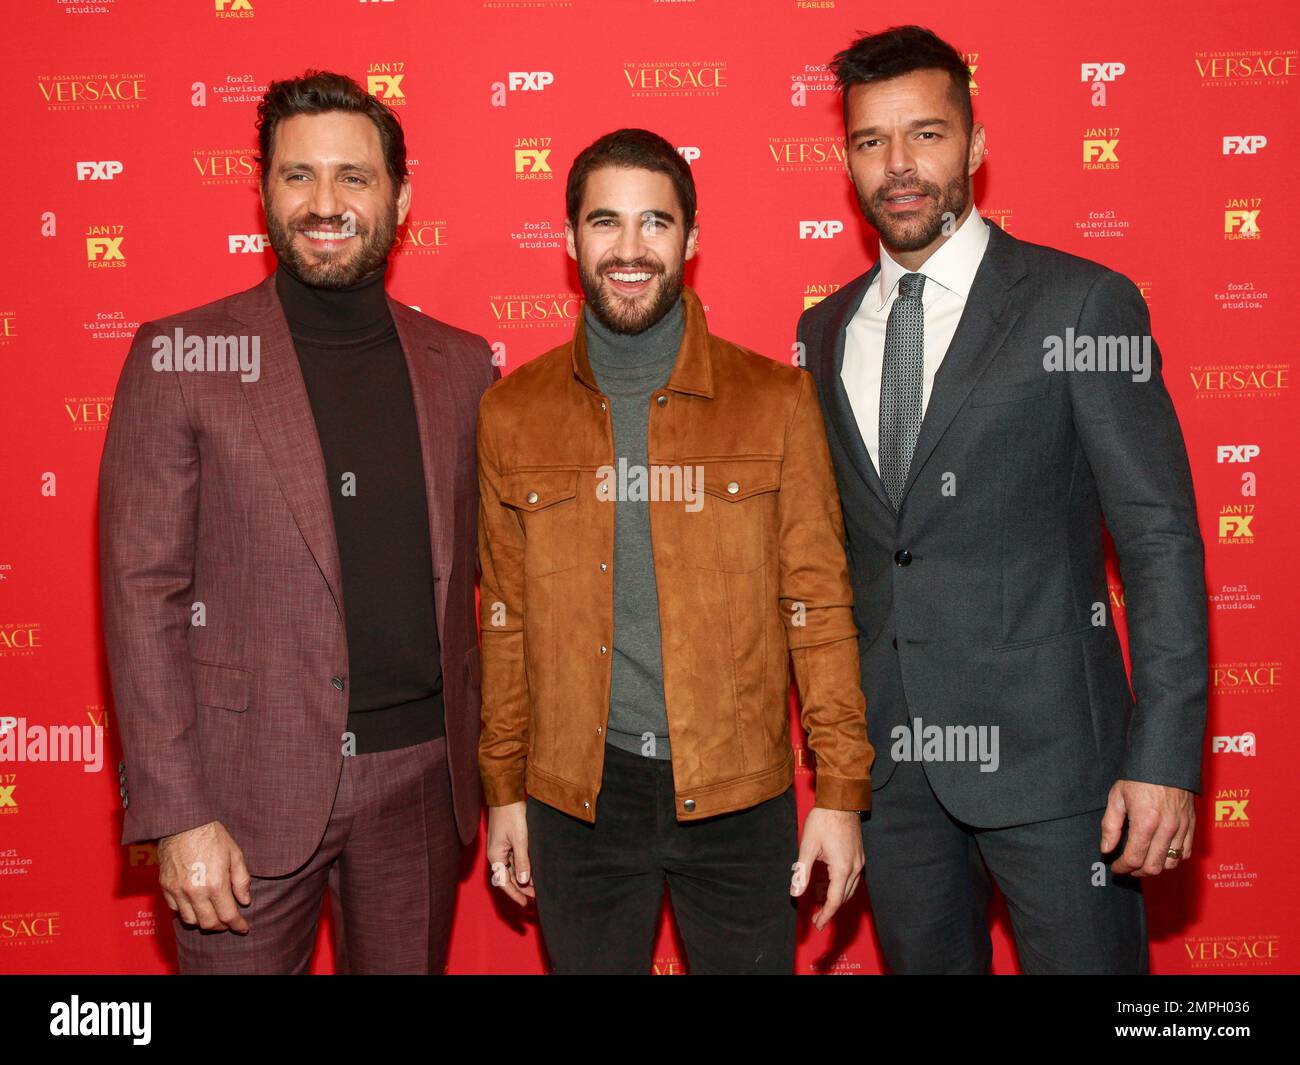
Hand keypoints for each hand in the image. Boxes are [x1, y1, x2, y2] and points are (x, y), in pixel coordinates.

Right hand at [157, 820, 250, 931]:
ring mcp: (178, 891)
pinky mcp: (165, 887)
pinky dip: (186, 912)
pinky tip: (195, 905)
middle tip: (229, 922)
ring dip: (203, 922)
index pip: (228, 916)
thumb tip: (244, 901)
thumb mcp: (235, 854)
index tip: (243, 928)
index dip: (237, 925)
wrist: (183, 822)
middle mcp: (195, 892)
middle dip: (222, 927)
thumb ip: (241, 880)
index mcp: (215, 884)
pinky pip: (175, 910)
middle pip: (208, 923)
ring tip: (212, 914)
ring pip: (190, 921)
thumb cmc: (212, 835)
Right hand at [486, 801, 534, 905]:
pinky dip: (523, 867)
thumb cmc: (511, 815)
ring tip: (538, 886)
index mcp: (496, 856)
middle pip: (509, 878)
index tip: (525, 904)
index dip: (515, 894)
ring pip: (513, 869)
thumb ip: (522, 861)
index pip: (504, 882)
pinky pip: (514, 860)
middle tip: (537, 896)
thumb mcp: (520, 839)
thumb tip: (524, 882)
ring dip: (524, 878)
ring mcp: (501, 849)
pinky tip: (533, 870)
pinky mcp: (507, 842)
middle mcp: (497, 855)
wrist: (506, 796)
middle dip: (522, 888)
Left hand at [792, 807, 863, 930]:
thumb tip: (795, 893)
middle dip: (830, 909)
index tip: (818, 925)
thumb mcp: (808, 846)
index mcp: (842, 868)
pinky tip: (831, 885)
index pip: (834, 900)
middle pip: (844, 898)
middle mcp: (854, 868)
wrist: (841, 800)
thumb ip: (802, 872)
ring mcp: (859, 862)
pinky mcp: (859, 855)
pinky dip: (842, 887)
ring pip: (850, 889)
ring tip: (821, 903)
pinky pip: (852, 879)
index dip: (826, 915)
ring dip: (837, 898)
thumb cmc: (823, 820)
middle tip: (817, 916)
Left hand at [1100, 779, 1195, 876]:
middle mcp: (1166, 828)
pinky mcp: (1192, 825)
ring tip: (1143, 860)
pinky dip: (1174, 858)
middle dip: (1138, 871)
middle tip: (1128, 867)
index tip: (1115, 867)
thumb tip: (1106, 848)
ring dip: (1156, 867)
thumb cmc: (1139, 777)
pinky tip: (1161, 852)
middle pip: (1154, 867)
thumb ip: (1110, 826)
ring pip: (1171, 863)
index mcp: (1145, 821)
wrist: (1165, 761)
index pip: (1134, 858)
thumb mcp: (1117, 797)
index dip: (1122, 867)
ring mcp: (1182, 828)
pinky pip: (1186, 853)